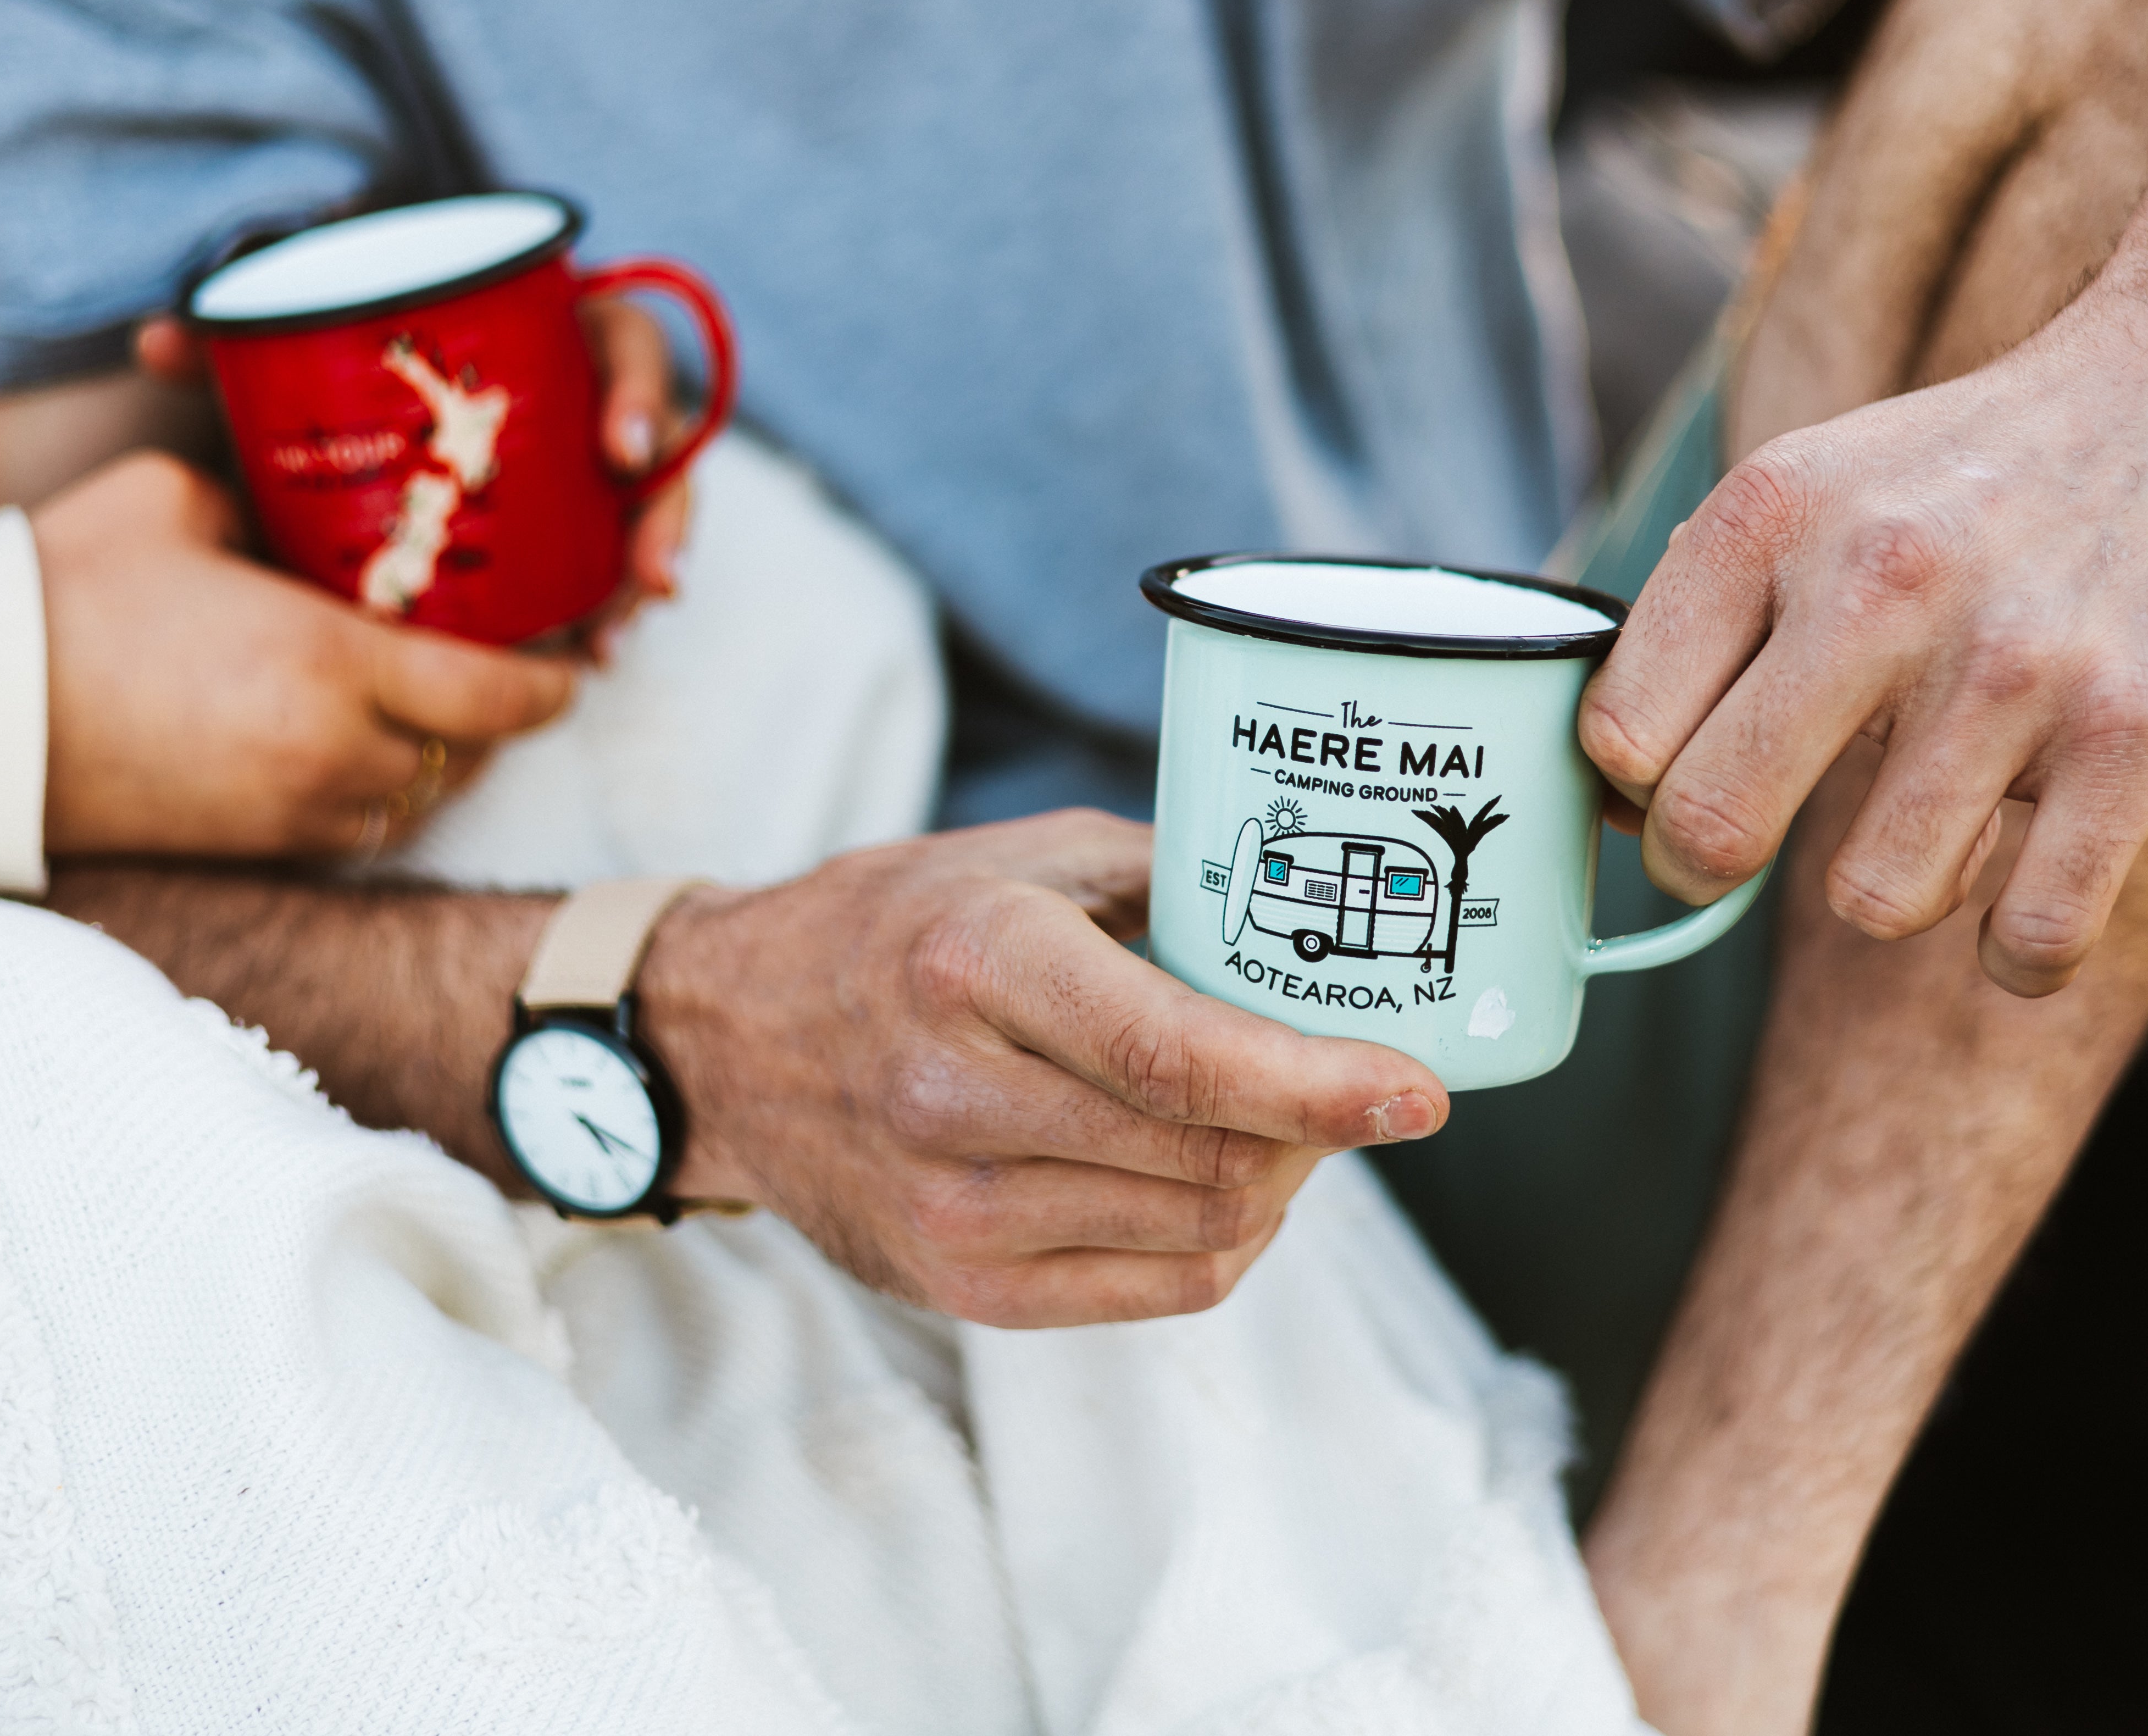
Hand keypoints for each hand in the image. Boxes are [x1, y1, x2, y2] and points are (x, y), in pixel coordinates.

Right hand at [32, 450, 575, 856]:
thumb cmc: (65, 587)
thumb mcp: (178, 500)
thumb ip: (265, 503)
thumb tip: (302, 511)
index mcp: (332, 663)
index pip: (498, 697)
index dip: (550, 683)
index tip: (571, 661)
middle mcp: (330, 751)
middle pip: (466, 755)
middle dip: (491, 717)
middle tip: (494, 668)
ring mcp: (289, 812)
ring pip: (412, 800)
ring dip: (430, 760)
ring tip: (424, 707)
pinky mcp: (247, 848)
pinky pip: (349, 830)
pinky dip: (369, 794)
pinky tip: (349, 746)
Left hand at [134, 294, 691, 662]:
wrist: (328, 441)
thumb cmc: (327, 390)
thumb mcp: (288, 369)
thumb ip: (237, 348)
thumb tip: (163, 339)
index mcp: (534, 327)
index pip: (618, 335)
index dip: (636, 386)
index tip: (616, 450)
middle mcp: (572, 396)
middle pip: (655, 436)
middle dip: (665, 506)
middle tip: (647, 569)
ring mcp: (582, 469)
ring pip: (647, 509)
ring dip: (645, 567)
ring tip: (613, 636)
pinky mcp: (573, 530)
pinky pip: (614, 564)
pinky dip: (608, 609)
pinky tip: (592, 652)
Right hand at [636, 810, 1450, 1325]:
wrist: (731, 1038)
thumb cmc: (900, 926)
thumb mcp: (1031, 858)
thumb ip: (1178, 884)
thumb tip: (1333, 922)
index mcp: (978, 964)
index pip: (1180, 1058)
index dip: (1317, 1085)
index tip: (1417, 1089)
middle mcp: (954, 1096)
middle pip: (1211, 1159)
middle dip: (1316, 1130)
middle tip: (1354, 1084)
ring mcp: (951, 1208)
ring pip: (1201, 1232)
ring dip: (1279, 1182)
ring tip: (1277, 1121)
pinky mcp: (958, 1284)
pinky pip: (1160, 1289)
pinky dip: (1225, 1240)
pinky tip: (1219, 1180)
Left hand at [1579, 290, 2147, 997]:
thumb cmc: (1985, 463)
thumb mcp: (1816, 482)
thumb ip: (1712, 612)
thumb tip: (1613, 782)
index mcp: (1773, 516)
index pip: (1621, 727)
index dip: (1633, 793)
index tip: (1675, 791)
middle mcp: (1879, 582)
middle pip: (1712, 825)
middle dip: (1712, 869)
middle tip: (1751, 848)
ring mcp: (2014, 661)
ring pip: (1877, 898)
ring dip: (1899, 891)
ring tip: (1942, 825)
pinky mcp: (2142, 728)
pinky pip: (2038, 930)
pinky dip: (2021, 950)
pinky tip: (2026, 899)